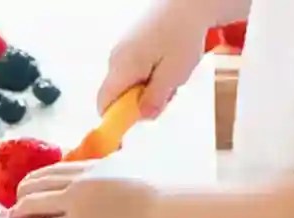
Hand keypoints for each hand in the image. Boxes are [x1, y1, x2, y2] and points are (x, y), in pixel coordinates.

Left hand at [11, 162, 157, 217]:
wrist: (160, 214)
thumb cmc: (159, 197)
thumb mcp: (137, 169)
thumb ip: (122, 170)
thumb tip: (123, 167)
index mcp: (95, 168)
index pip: (58, 170)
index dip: (40, 178)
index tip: (32, 185)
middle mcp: (79, 182)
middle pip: (39, 183)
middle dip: (24, 193)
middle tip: (17, 203)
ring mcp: (74, 205)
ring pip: (35, 205)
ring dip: (20, 213)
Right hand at [98, 0, 212, 118]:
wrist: (189, 2)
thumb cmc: (183, 36)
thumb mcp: (174, 75)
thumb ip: (155, 98)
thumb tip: (142, 116)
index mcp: (123, 66)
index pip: (104, 103)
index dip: (114, 121)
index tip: (132, 129)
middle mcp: (116, 57)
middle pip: (117, 94)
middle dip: (139, 103)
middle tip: (168, 95)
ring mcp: (123, 48)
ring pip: (129, 81)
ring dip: (149, 88)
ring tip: (173, 76)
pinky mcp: (132, 42)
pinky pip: (135, 68)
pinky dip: (151, 74)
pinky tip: (170, 64)